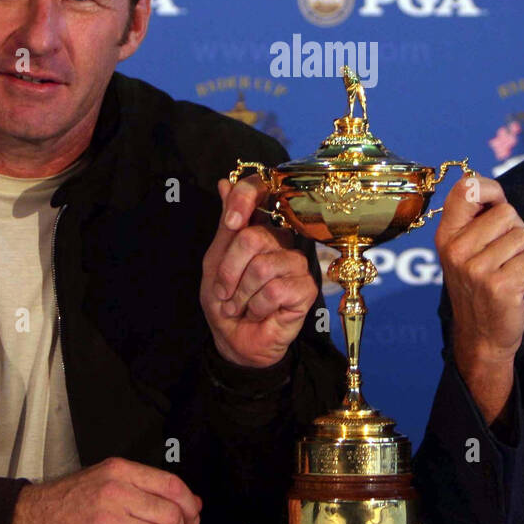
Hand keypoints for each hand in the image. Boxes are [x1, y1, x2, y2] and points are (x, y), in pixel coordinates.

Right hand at [6, 457, 200, 523]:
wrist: (34, 518)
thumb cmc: (73, 497)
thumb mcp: (109, 476)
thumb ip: (148, 486)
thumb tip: (190, 502)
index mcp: (120, 471)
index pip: (171, 485)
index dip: (190, 502)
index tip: (194, 513)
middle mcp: (115, 493)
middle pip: (169, 515)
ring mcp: (107, 522)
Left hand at [199, 176, 318, 367]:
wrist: (235, 340)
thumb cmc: (226, 301)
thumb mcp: (215, 261)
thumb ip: (226, 224)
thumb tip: (224, 182)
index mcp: (259, 227)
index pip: (260, 191)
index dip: (244, 199)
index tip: (232, 223)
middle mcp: (282, 239)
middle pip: (252, 237)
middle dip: (229, 273)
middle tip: (226, 293)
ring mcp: (297, 262)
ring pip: (263, 267)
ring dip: (242, 295)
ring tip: (243, 306)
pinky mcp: (308, 287)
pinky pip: (276, 290)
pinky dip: (258, 307)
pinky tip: (261, 313)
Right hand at [435, 176, 523, 421]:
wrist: (481, 335)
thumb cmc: (479, 285)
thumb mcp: (464, 249)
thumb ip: (474, 219)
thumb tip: (483, 185)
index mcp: (446, 235)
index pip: (466, 189)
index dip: (490, 189)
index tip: (496, 202)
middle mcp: (456, 250)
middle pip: (507, 213)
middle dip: (515, 231)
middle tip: (503, 255)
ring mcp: (476, 269)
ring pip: (523, 236)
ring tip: (508, 272)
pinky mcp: (499, 286)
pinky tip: (516, 286)